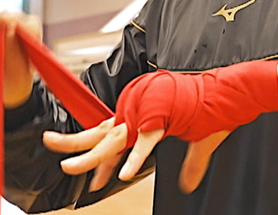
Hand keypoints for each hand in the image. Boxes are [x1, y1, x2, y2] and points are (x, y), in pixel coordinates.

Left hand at [43, 119, 229, 193]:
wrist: (228, 93)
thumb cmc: (212, 111)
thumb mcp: (198, 144)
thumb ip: (191, 165)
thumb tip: (189, 185)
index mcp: (142, 119)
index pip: (112, 139)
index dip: (96, 157)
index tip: (89, 180)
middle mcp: (138, 117)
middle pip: (98, 133)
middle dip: (72, 142)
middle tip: (49, 143)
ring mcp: (146, 119)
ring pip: (110, 140)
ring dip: (90, 156)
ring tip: (68, 167)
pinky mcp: (161, 122)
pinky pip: (144, 143)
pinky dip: (134, 158)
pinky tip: (124, 175)